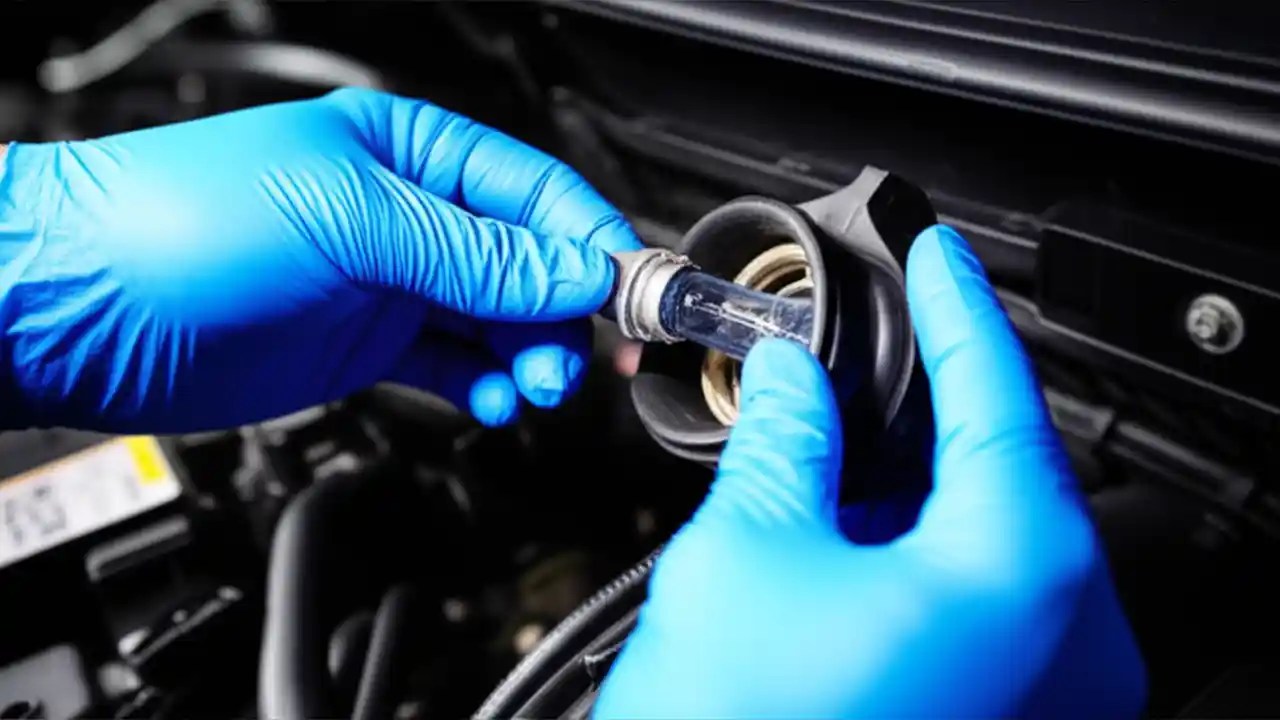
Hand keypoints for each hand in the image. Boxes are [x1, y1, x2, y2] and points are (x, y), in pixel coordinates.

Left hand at [0, 88, 638, 432]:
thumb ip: (473, 254)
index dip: (589, 245)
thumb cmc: (183, 223)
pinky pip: (453, 363)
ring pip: (499, 319)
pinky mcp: (364, 340)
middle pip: (530, 262)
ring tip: (530, 387)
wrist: (78, 305)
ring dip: (529, 356)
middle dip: (564, 312)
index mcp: (413, 152)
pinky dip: (483, 385)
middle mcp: (410, 212)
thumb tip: (572, 272)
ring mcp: (390, 279)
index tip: (623, 297)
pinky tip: (487, 401)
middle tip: (576, 361)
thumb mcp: (350, 219)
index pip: (538, 194)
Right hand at [595, 226, 1145, 717]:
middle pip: (1002, 464)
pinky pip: (975, 600)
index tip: (933, 249)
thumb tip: (791, 376)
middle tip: (869, 333)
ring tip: (836, 423)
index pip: (998, 389)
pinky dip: (916, 546)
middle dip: (927, 392)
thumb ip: (783, 435)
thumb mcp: (746, 550)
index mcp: (1019, 575)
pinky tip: (848, 518)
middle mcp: (1062, 644)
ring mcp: (1039, 697)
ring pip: (987, 536)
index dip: (955, 302)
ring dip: (912, 473)